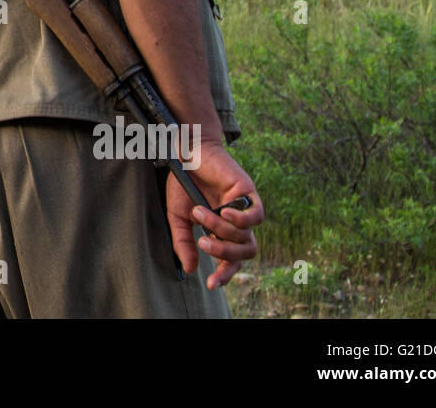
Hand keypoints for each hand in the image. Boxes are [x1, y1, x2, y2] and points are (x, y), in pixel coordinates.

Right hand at [165, 143, 263, 290]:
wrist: (188, 153)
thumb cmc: (185, 182)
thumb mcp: (179, 216)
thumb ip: (184, 242)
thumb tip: (191, 269)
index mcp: (223, 230)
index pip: (232, 260)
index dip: (224, 274)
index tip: (210, 283)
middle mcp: (238, 223)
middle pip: (246, 253)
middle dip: (224, 253)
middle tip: (202, 242)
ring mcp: (245, 208)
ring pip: (246, 236)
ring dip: (220, 228)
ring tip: (200, 212)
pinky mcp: (249, 193)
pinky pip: (256, 216)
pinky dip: (241, 220)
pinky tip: (224, 211)